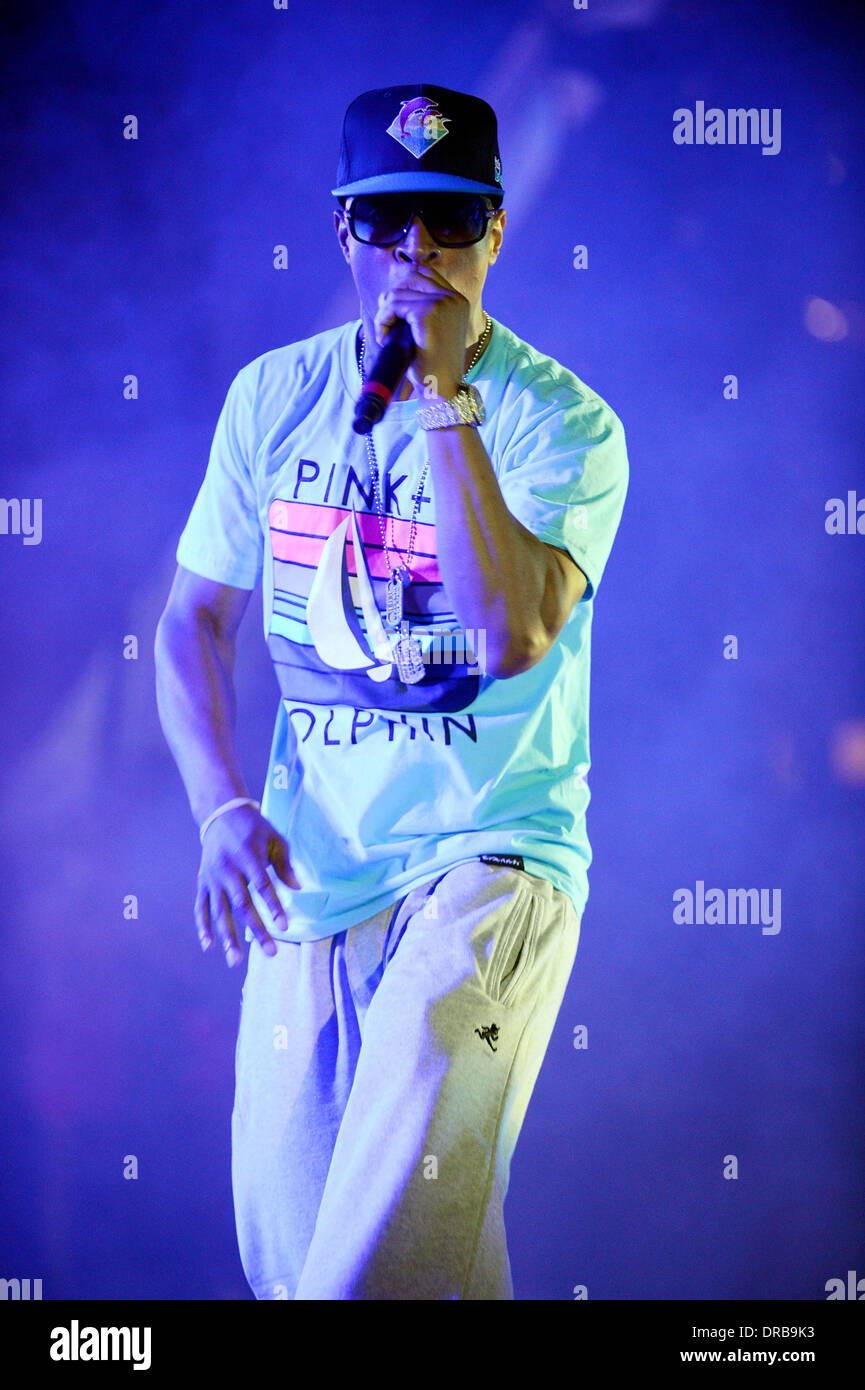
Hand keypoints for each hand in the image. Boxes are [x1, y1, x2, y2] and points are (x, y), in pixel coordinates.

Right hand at [194, 804, 299, 966]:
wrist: (220, 814)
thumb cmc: (254, 828)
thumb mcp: (275, 838)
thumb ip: (285, 864)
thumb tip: (298, 889)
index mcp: (248, 855)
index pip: (263, 885)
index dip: (274, 907)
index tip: (285, 927)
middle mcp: (227, 868)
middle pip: (242, 904)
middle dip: (256, 930)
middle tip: (271, 953)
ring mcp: (212, 876)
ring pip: (219, 911)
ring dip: (227, 937)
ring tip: (235, 961)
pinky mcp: (202, 882)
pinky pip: (201, 907)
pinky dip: (202, 926)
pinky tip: (209, 946)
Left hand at [373, 264, 467, 396]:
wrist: (442, 389)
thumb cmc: (433, 365)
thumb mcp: (431, 330)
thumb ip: (421, 308)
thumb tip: (392, 287)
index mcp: (457, 300)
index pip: (424, 273)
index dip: (403, 287)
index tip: (394, 312)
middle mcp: (453, 297)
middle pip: (409, 277)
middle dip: (391, 297)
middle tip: (386, 322)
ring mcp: (442, 303)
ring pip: (397, 292)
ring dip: (384, 314)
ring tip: (387, 336)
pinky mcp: (428, 312)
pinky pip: (393, 305)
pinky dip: (383, 321)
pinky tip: (386, 339)